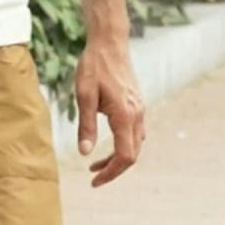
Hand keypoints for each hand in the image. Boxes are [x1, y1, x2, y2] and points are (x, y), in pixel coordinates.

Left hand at [76, 37, 144, 183]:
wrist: (109, 43)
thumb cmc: (94, 67)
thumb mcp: (84, 96)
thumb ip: (86, 126)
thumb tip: (85, 153)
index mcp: (125, 116)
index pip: (124, 156)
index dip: (110, 173)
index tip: (94, 181)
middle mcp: (137, 115)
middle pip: (132, 154)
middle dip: (113, 169)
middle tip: (93, 176)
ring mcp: (139, 109)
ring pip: (135, 144)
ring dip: (118, 158)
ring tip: (96, 164)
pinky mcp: (137, 105)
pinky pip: (134, 133)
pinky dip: (123, 144)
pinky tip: (108, 144)